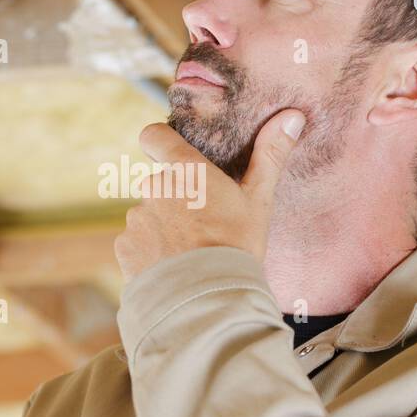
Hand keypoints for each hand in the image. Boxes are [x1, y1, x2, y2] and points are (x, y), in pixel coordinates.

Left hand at [115, 109, 304, 281]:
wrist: (207, 301)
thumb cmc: (238, 246)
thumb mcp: (259, 200)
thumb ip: (271, 155)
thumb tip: (292, 116)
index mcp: (185, 170)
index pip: (155, 136)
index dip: (162, 144)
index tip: (178, 161)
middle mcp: (154, 187)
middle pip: (159, 184)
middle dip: (175, 200)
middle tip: (203, 226)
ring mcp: (136, 218)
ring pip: (148, 215)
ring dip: (162, 228)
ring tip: (190, 254)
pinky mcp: (124, 247)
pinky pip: (136, 243)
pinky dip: (149, 254)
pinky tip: (173, 270)